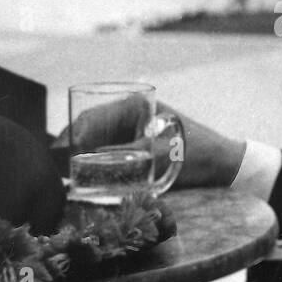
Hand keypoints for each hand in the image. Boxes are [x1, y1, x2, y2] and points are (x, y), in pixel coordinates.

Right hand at [55, 101, 246, 188]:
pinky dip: (96, 162)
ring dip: (81, 156)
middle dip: (71, 146)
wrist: (224, 165)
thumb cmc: (195, 155)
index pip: (90, 116)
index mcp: (135, 104)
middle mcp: (131, 112)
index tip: (59, 156)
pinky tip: (86, 177)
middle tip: (57, 169)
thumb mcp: (155, 156)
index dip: (69, 135)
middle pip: (89, 128)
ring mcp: (134, 129)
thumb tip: (83, 164)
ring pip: (96, 140)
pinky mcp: (138, 145)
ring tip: (66, 175)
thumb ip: (120, 159)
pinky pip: (109, 151)